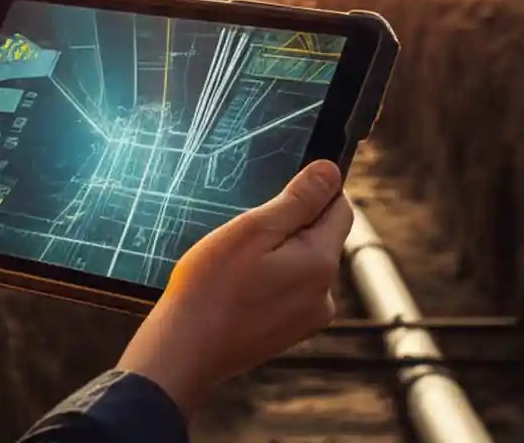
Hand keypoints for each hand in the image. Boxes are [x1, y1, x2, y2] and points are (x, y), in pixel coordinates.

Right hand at [117, 160, 351, 416]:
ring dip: (275, 255)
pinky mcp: (286, 333)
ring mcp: (306, 319)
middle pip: (319, 238)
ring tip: (233, 264)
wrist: (183, 351)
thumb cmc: (210, 288)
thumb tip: (331, 171)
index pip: (340, 209)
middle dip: (288, 226)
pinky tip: (234, 286)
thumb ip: (298, 200)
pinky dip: (265, 281)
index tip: (276, 193)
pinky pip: (285, 291)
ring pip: (300, 265)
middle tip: (243, 232)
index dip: (313, 192)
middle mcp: (324, 295)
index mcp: (321, 263)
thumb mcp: (252, 229)